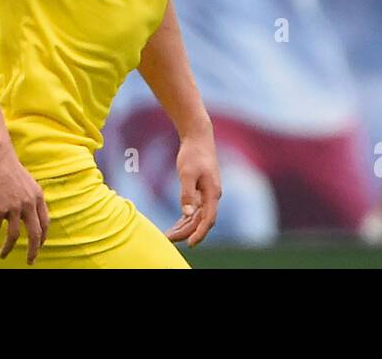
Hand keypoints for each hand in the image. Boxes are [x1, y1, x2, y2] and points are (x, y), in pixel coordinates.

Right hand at [0, 146, 48, 264]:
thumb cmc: (10, 170)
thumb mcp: (28, 184)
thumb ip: (31, 199)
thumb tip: (30, 214)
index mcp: (38, 198)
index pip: (45, 223)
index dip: (42, 237)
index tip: (38, 246)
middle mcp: (28, 204)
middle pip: (35, 234)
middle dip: (33, 251)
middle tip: (30, 261)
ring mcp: (14, 206)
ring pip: (13, 236)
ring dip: (8, 249)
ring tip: (2, 255)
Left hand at [164, 128, 221, 246]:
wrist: (198, 137)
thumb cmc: (193, 153)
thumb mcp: (187, 173)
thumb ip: (187, 194)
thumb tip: (187, 214)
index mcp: (212, 193)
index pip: (208, 219)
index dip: (200, 233)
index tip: (190, 244)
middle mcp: (212, 195)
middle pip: (201, 221)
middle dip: (187, 232)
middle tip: (168, 239)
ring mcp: (208, 193)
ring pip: (198, 217)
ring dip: (185, 227)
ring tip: (168, 235)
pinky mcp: (202, 189)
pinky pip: (195, 209)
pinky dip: (186, 218)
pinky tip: (176, 224)